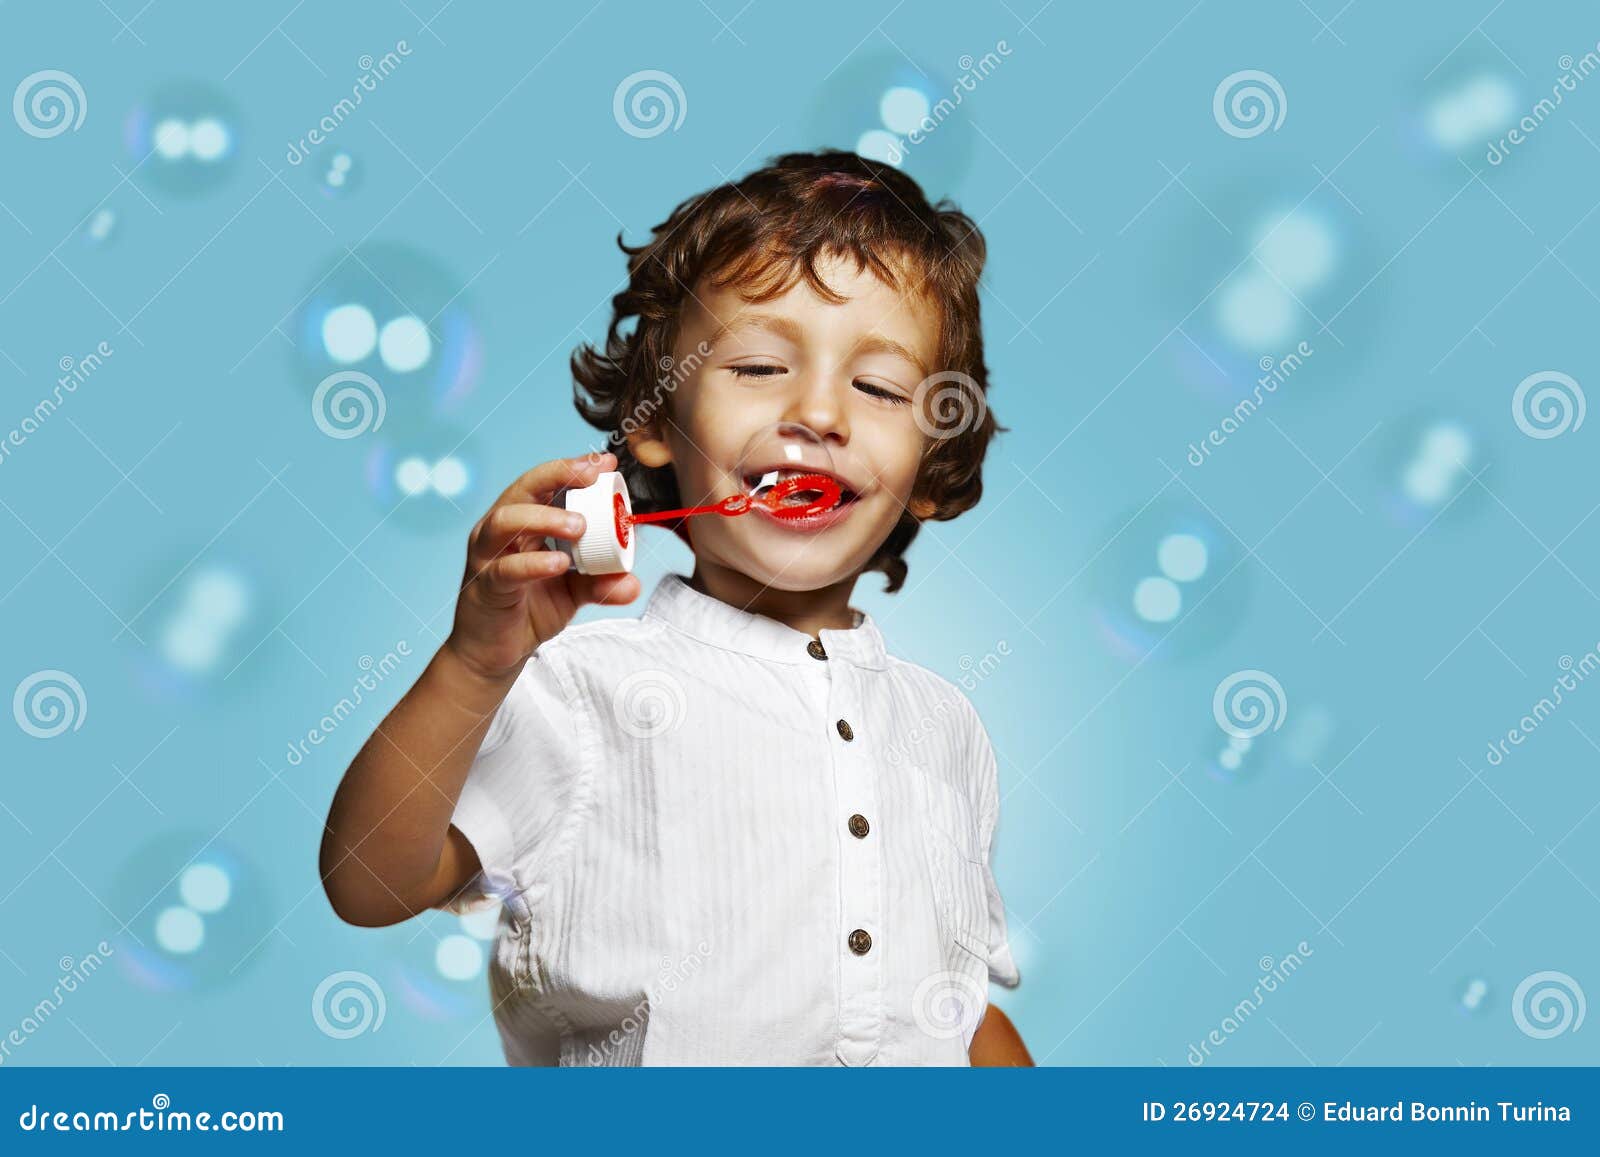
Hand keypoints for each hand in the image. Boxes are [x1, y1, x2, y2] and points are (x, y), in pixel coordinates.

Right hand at [445, 451, 640, 681]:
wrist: (493, 654)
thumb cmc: (528, 611)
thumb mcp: (573, 594)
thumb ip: (601, 584)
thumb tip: (633, 582)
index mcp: (523, 523)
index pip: (546, 483)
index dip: (574, 469)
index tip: (607, 463)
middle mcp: (501, 531)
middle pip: (524, 488)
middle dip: (559, 475)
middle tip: (593, 476)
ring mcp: (488, 556)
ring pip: (507, 521)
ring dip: (545, 516)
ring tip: (579, 525)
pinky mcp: (484, 586)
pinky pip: (506, 569)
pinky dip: (533, 563)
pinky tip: (558, 564)